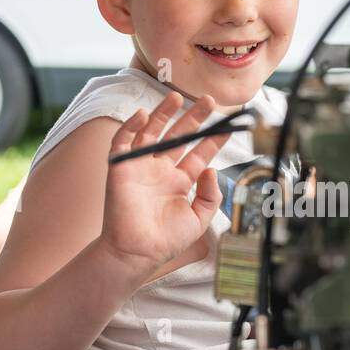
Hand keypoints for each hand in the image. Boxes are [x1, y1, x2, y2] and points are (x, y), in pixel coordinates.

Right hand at [100, 91, 230, 275]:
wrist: (137, 253)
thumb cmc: (166, 240)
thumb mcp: (199, 219)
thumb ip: (210, 195)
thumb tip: (212, 169)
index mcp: (180, 182)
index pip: (199, 153)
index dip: (213, 139)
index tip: (228, 126)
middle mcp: (161, 170)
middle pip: (179, 136)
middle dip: (193, 118)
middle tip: (209, 101)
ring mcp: (141, 167)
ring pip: (152, 132)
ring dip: (162, 114)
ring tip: (176, 96)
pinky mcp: (120, 168)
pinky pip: (123, 142)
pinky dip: (130, 127)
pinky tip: (142, 114)